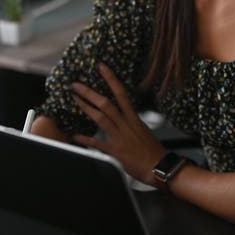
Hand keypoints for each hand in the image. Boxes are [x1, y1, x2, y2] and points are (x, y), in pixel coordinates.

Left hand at [71, 64, 164, 183]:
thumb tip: (123, 117)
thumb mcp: (143, 131)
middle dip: (90, 93)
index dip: (111, 79)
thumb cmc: (152, 150)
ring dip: (86, 108)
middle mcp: (126, 124)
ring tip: (75, 100)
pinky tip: (76, 136)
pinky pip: (98, 143)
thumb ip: (130, 123)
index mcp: (133, 118)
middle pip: (106, 103)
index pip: (121, 93)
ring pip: (101, 118)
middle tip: (77, 85)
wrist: (159, 166)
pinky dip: (86, 139)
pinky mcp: (115, 151)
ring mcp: (120, 136)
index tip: (101, 67)